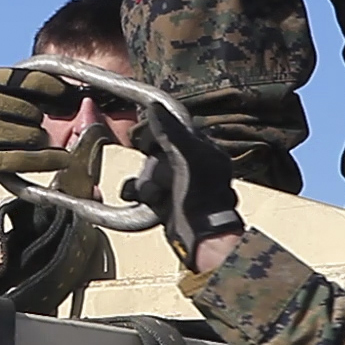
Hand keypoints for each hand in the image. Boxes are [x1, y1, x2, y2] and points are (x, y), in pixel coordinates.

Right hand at [0, 68, 75, 180]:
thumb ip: (4, 85)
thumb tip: (49, 91)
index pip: (28, 80)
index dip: (53, 87)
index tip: (66, 93)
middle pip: (33, 112)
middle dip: (36, 121)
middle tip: (29, 127)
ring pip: (32, 135)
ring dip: (38, 141)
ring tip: (28, 142)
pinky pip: (25, 159)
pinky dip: (47, 160)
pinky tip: (60, 159)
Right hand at [119, 104, 243, 270]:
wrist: (201, 237)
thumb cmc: (202, 197)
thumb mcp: (186, 157)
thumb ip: (170, 131)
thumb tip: (154, 107)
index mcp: (204, 150)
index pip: (173, 129)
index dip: (158, 134)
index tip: (147, 141)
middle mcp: (193, 165)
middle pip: (157, 152)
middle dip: (154, 166)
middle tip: (162, 178)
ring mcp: (180, 184)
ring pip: (149, 172)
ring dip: (147, 184)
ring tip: (157, 195)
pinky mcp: (166, 201)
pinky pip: (144, 189)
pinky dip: (140, 194)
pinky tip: (145, 200)